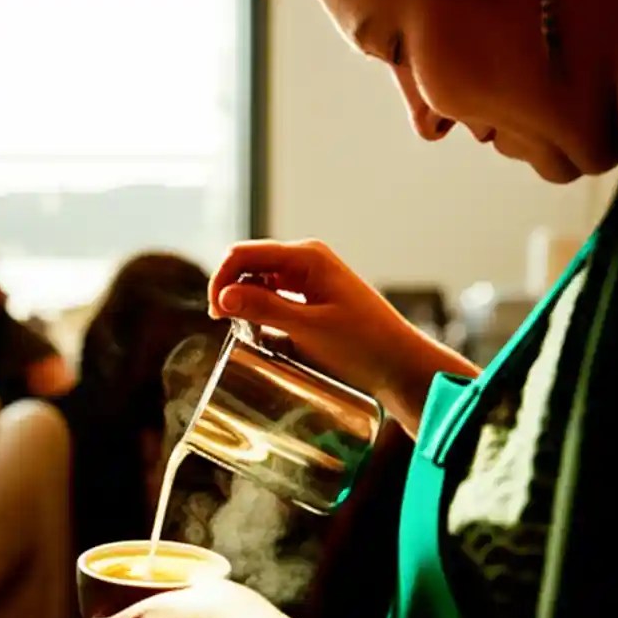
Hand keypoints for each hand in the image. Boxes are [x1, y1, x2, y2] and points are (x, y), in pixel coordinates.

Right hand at [209, 240, 477, 436]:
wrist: (401, 364)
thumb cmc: (362, 344)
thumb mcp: (308, 328)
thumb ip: (265, 309)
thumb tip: (223, 296)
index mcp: (306, 256)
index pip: (243, 254)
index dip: (221, 280)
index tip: (215, 315)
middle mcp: (307, 259)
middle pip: (249, 263)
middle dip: (230, 289)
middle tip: (224, 325)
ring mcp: (312, 277)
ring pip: (261, 280)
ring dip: (245, 300)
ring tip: (242, 330)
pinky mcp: (316, 297)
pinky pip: (277, 295)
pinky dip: (262, 308)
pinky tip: (262, 330)